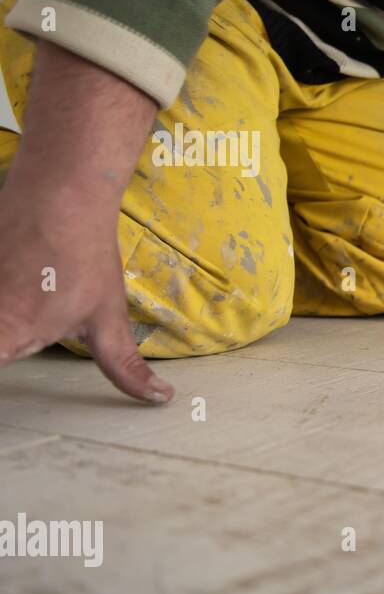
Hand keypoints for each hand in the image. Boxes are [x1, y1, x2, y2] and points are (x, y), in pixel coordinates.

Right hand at [0, 41, 170, 402]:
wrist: (59, 196)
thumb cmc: (84, 259)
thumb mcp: (108, 321)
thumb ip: (123, 368)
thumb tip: (158, 397)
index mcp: (8, 337)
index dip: (6, 359)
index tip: (17, 355)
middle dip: (8, 339)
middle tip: (36, 321)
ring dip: (7, 321)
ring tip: (33, 299)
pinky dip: (2, 296)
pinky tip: (19, 284)